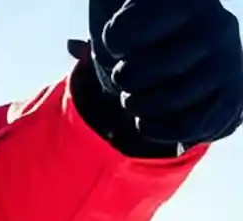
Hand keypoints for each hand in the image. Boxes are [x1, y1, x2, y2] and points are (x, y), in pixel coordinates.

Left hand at [84, 0, 242, 150]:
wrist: (197, 61)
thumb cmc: (149, 37)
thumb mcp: (127, 26)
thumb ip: (103, 34)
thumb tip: (72, 46)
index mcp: (185, 1)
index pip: (119, 35)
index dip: (111, 45)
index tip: (120, 43)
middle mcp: (215, 24)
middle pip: (136, 73)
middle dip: (122, 80)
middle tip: (124, 78)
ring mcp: (228, 61)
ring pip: (164, 101)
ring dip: (137, 107)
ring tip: (134, 101)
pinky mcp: (234, 96)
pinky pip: (188, 127)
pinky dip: (157, 130)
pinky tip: (146, 123)